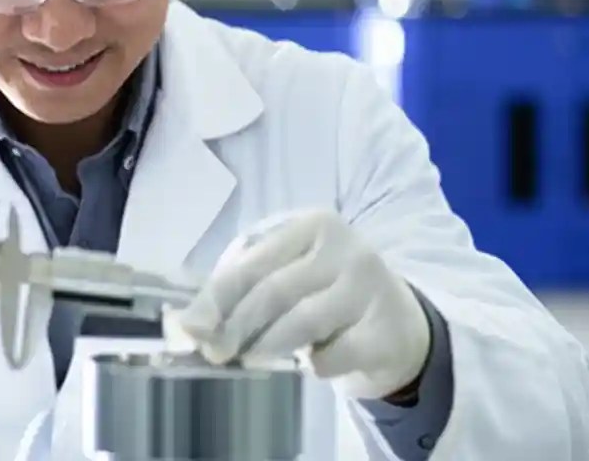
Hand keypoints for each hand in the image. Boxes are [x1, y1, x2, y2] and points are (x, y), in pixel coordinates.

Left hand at [172, 208, 430, 399]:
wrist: (397, 321)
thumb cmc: (326, 291)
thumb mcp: (289, 273)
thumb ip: (243, 289)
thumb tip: (191, 324)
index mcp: (313, 225)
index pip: (252, 262)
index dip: (216, 297)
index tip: (192, 328)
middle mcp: (346, 248)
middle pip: (275, 290)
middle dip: (236, 326)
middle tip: (215, 353)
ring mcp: (371, 288)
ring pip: (304, 320)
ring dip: (267, 345)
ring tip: (248, 359)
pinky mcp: (386, 330)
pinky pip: (337, 353)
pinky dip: (315, 364)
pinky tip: (311, 363)